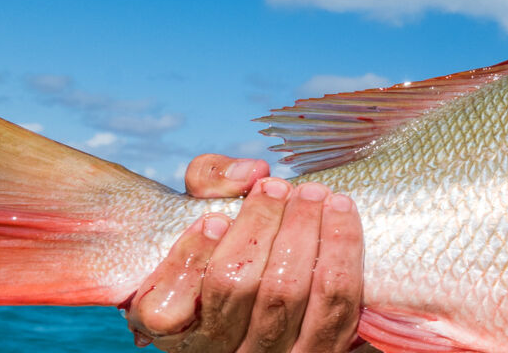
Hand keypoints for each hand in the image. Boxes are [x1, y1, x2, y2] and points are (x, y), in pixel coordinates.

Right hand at [124, 154, 367, 352]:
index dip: (191, 260)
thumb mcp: (204, 208)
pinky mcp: (322, 350)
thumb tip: (250, 173)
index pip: (166, 310)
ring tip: (311, 193)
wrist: (284, 278)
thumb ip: (210, 181)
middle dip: (260, 227)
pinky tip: (341, 211)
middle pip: (238, 287)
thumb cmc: (232, 235)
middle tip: (276, 188)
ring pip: (288, 293)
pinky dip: (341, 249)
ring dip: (303, 231)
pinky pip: (337, 301)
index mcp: (173, 327)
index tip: (213, 219)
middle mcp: (217, 350)